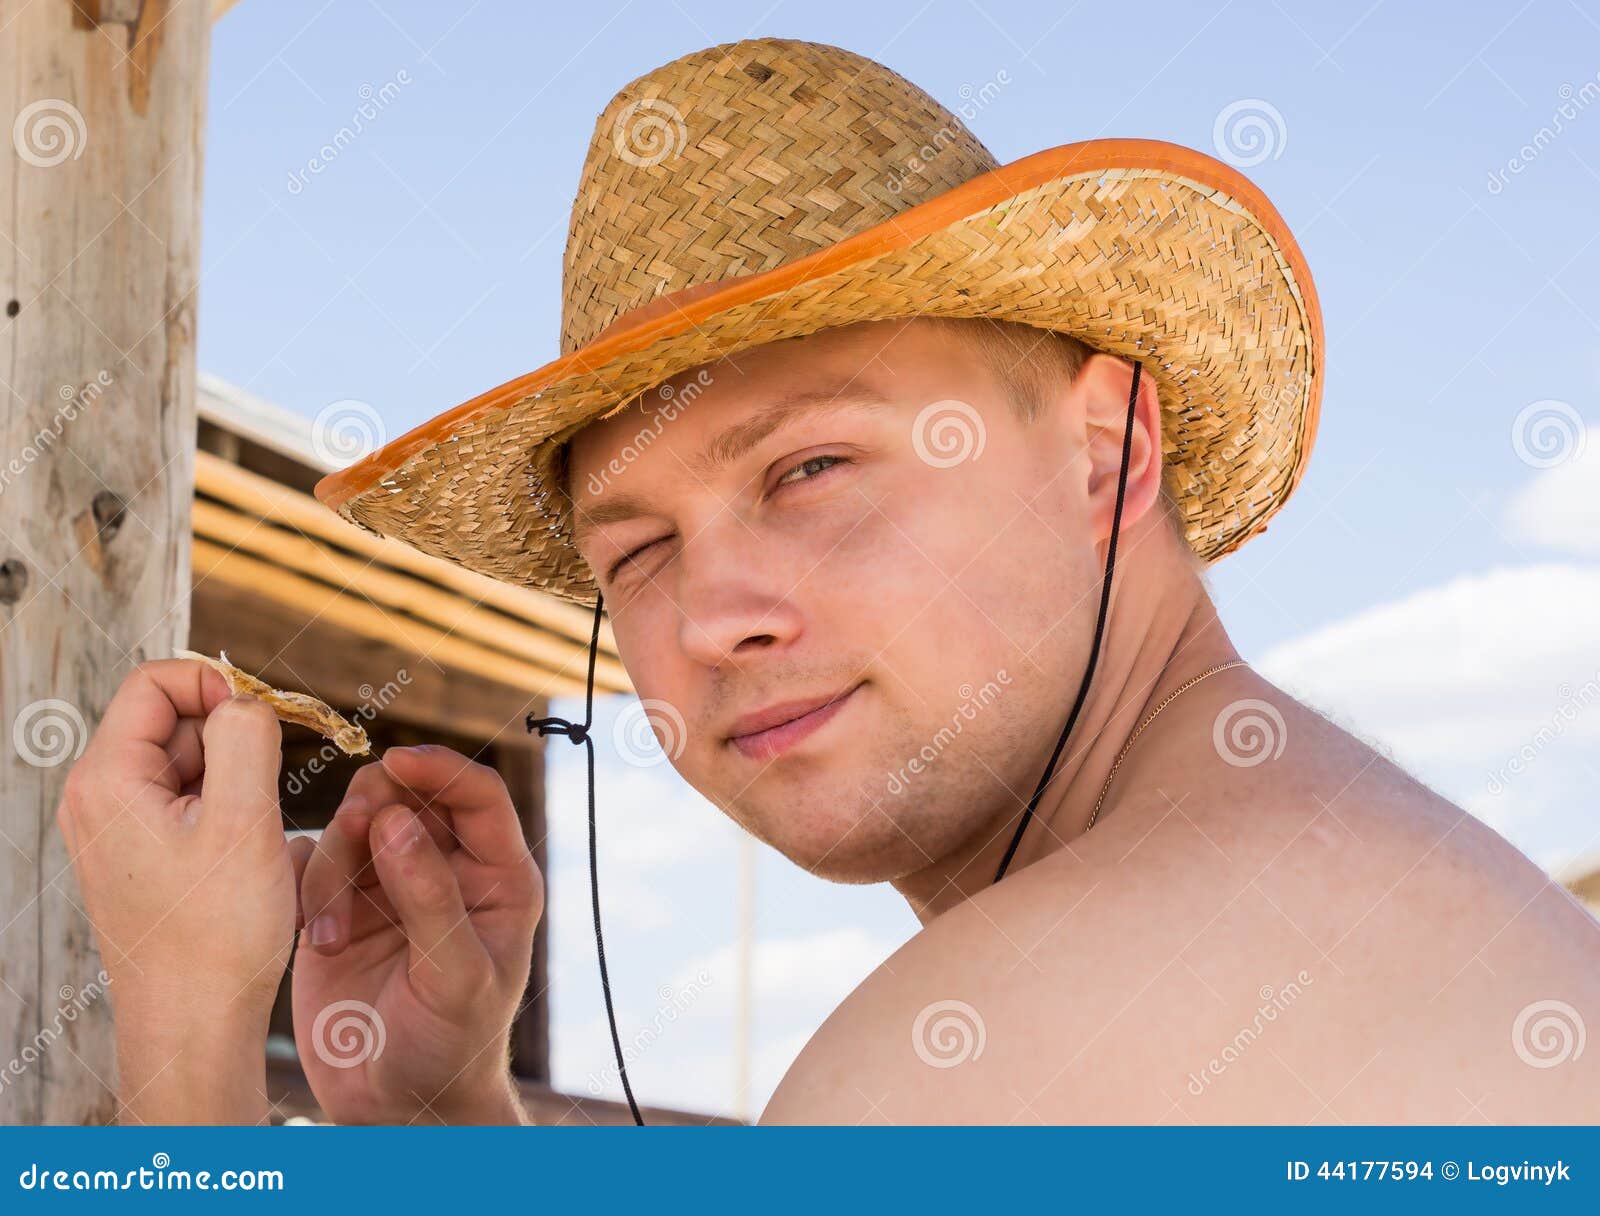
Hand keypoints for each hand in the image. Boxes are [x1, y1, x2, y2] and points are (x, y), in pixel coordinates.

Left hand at [55, 660, 296, 1122]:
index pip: (154, 681)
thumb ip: (244, 736)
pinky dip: (227, 812)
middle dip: (232, 738)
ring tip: (257, 834)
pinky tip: (246, 855)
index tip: (266, 716)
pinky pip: (187, 804)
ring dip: (235, 779)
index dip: (216, 682)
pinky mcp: (139, 857)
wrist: (194, 1025)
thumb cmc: (214, 939)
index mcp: (107, 780)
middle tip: (274, 783)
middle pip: (173, 720)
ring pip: (186, 764)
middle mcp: (97, 800)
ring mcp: (115, 831)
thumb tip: (245, 699)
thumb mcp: (245, 820)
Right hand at [292, 745, 540, 1123]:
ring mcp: (389, 883)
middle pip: (407, 796)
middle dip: (372, 809)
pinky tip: (313, 939)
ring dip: (333, 867)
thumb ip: (431, 898)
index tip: (397, 762)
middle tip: (351, 838)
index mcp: (497, 876)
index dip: (441, 768)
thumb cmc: (450, 1047)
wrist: (395, 1107)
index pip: (478, 795)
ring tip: (327, 935)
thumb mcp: (455, 977)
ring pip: (353, 826)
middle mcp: (445, 868)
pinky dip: (304, 887)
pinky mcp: (338, 905)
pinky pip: (312, 861)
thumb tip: (395, 819)